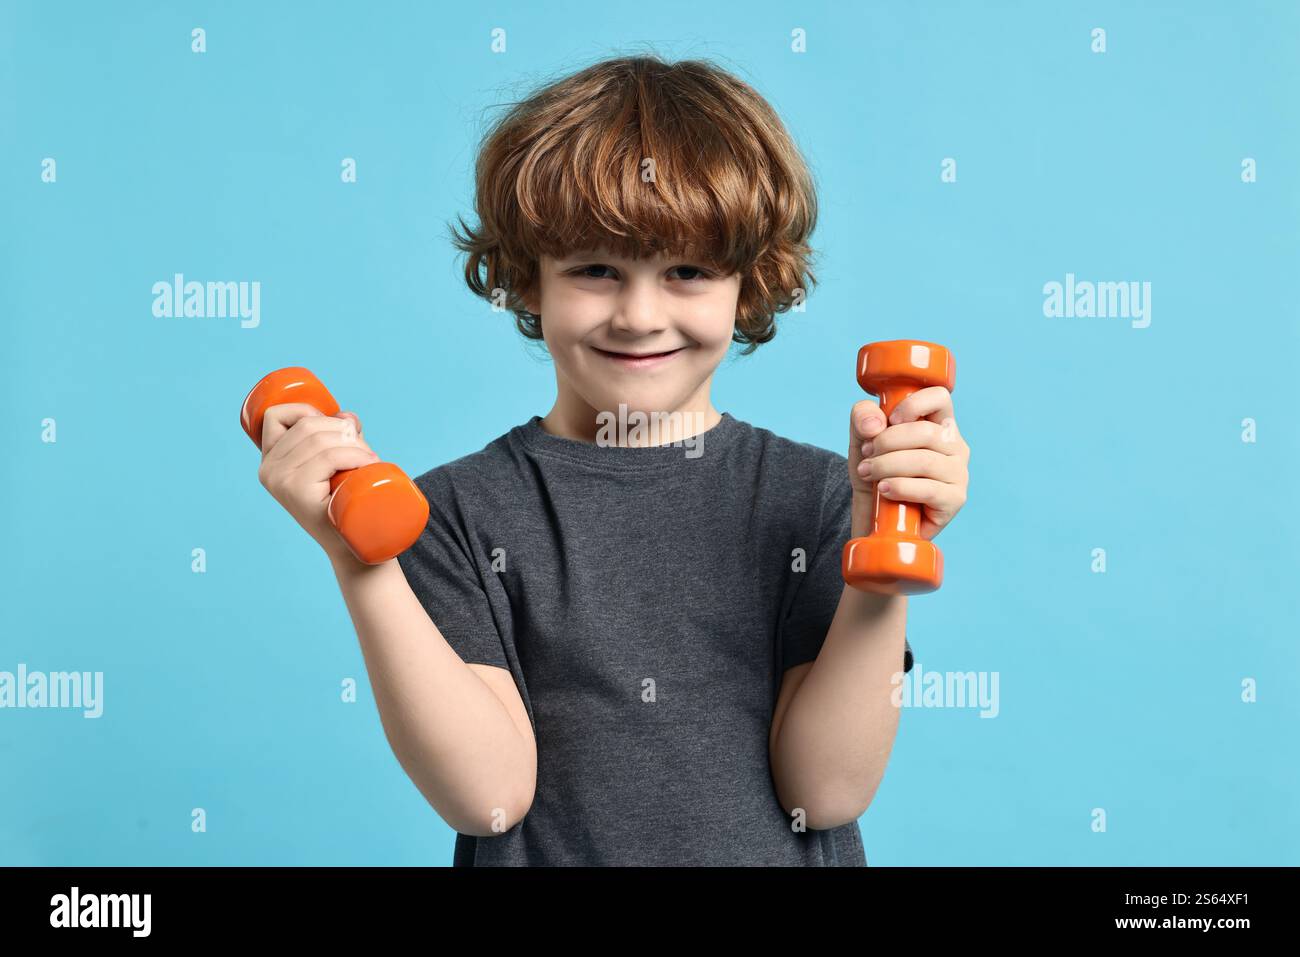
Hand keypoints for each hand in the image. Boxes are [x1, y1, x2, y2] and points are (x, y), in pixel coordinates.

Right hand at [255, 403, 379, 562]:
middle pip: (307, 426)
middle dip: (344, 430)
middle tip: (367, 452)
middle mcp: (268, 469)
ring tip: (371, 461)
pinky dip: (355, 455)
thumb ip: (340, 437)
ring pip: (321, 440)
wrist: (352, 547)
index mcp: (270, 460)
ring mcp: (280, 481)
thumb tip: (347, 416)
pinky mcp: (296, 491)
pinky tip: (369, 464)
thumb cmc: (347, 503)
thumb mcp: (339, 464)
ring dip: (356, 445)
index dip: (308, 410)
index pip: (276, 416)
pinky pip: (329, 457)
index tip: (336, 425)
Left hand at [849, 387, 969, 540]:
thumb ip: (863, 417)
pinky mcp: (955, 499)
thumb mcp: (861, 438)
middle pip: (926, 432)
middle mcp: (955, 446)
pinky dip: (900, 487)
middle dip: (887, 442)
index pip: (940, 397)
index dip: (913, 405)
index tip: (890, 420)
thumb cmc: (876, 472)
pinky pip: (929, 489)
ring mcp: (958, 473)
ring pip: (924, 461)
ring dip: (887, 466)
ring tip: (869, 473)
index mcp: (939, 424)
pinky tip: (884, 490)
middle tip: (867, 455)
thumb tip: (876, 424)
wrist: (875, 516)